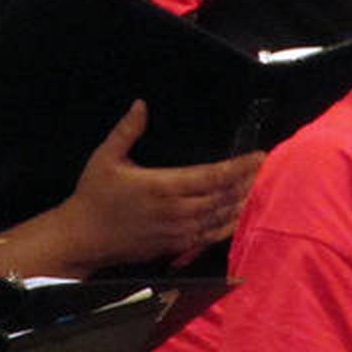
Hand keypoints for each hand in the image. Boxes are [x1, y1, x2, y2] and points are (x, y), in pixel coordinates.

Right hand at [58, 100, 262, 270]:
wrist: (84, 237)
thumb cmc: (94, 196)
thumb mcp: (106, 157)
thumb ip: (127, 131)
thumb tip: (140, 105)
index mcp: (162, 186)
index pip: (211, 177)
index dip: (238, 167)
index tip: (258, 156)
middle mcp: (176, 211)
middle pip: (223, 197)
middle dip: (247, 182)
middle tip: (268, 169)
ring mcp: (178, 231)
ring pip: (220, 217)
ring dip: (242, 202)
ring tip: (261, 187)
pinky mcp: (175, 246)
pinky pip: (210, 236)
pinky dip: (228, 225)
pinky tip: (239, 215)